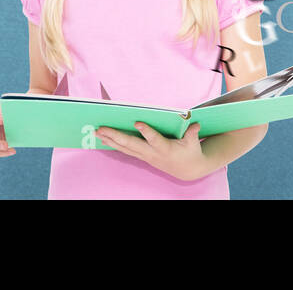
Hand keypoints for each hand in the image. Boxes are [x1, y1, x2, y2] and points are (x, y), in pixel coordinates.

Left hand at [95, 122, 210, 181]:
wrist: (188, 170)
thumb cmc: (191, 152)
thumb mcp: (194, 143)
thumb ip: (192, 133)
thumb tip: (195, 124)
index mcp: (165, 148)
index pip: (154, 139)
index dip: (146, 132)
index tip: (137, 122)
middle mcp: (152, 153)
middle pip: (132, 144)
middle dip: (116, 136)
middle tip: (102, 128)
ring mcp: (145, 156)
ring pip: (125, 148)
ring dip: (110, 140)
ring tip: (97, 132)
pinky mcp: (142, 156)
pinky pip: (125, 150)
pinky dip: (114, 144)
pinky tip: (104, 139)